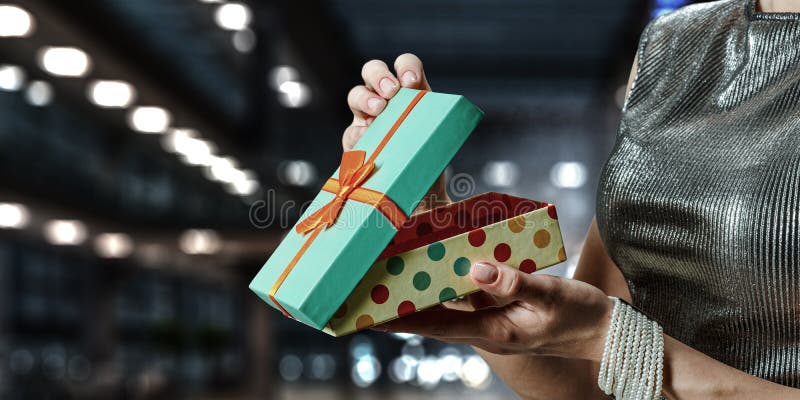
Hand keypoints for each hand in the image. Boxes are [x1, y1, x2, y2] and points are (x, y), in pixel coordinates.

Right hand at [341, 53, 447, 211]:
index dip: (406, 66)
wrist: (421, 194)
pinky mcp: (356, 143)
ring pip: (356, 95)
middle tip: (390, 92)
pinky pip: (351, 133)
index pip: (405, 65)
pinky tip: (365, 138)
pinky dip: (357, 133)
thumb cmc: (431, 160)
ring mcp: (367, 118)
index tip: (411, 82)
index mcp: (411, 92)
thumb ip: (434, 128)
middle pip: (372, 71)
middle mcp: (386, 99)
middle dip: (379, 76)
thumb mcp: (438, 140)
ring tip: (379, 112)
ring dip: (366, 99)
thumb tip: (433, 127)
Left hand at [378, 260, 614, 361]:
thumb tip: (476, 268)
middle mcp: (484, 329)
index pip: (437, 326)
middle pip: (434, 315)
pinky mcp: (500, 308)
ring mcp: (491, 319)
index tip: (374, 313)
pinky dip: (454, 275)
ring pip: (450, 303)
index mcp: (493, 332)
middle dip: (405, 301)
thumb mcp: (551, 296)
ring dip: (426, 285)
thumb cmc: (580, 316)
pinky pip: (470, 293)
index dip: (403, 318)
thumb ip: (514, 282)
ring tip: (397, 265)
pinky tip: (443, 256)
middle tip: (375, 282)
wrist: (604, 331)